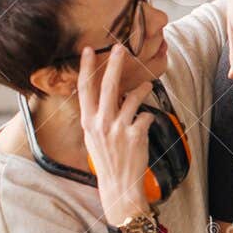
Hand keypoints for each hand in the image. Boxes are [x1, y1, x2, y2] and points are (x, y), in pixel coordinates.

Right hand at [77, 44, 154, 221]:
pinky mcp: (136, 135)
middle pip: (108, 86)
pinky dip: (148, 117)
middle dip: (114, 64)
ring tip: (147, 84)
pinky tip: (146, 124)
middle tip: (121, 48)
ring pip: (132, 98)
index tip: (87, 50)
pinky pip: (146, 116)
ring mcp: (118, 129)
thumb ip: (98, 115)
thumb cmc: (107, 158)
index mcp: (88, 121)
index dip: (85, 68)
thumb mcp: (93, 136)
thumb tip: (107, 94)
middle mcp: (100, 123)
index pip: (84, 89)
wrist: (118, 184)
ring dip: (142, 89)